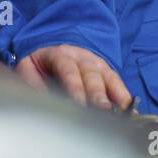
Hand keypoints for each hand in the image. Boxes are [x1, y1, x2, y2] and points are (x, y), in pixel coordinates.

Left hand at [13, 44, 132, 111]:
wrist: (56, 44)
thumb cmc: (40, 62)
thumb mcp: (27, 66)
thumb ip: (31, 82)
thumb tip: (39, 101)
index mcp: (60, 55)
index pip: (68, 70)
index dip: (74, 87)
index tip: (78, 104)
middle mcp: (82, 58)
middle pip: (91, 76)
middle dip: (97, 94)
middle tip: (103, 111)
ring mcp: (97, 64)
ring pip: (107, 78)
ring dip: (114, 96)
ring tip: (120, 113)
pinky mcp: (107, 72)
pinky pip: (117, 82)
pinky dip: (124, 96)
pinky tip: (130, 109)